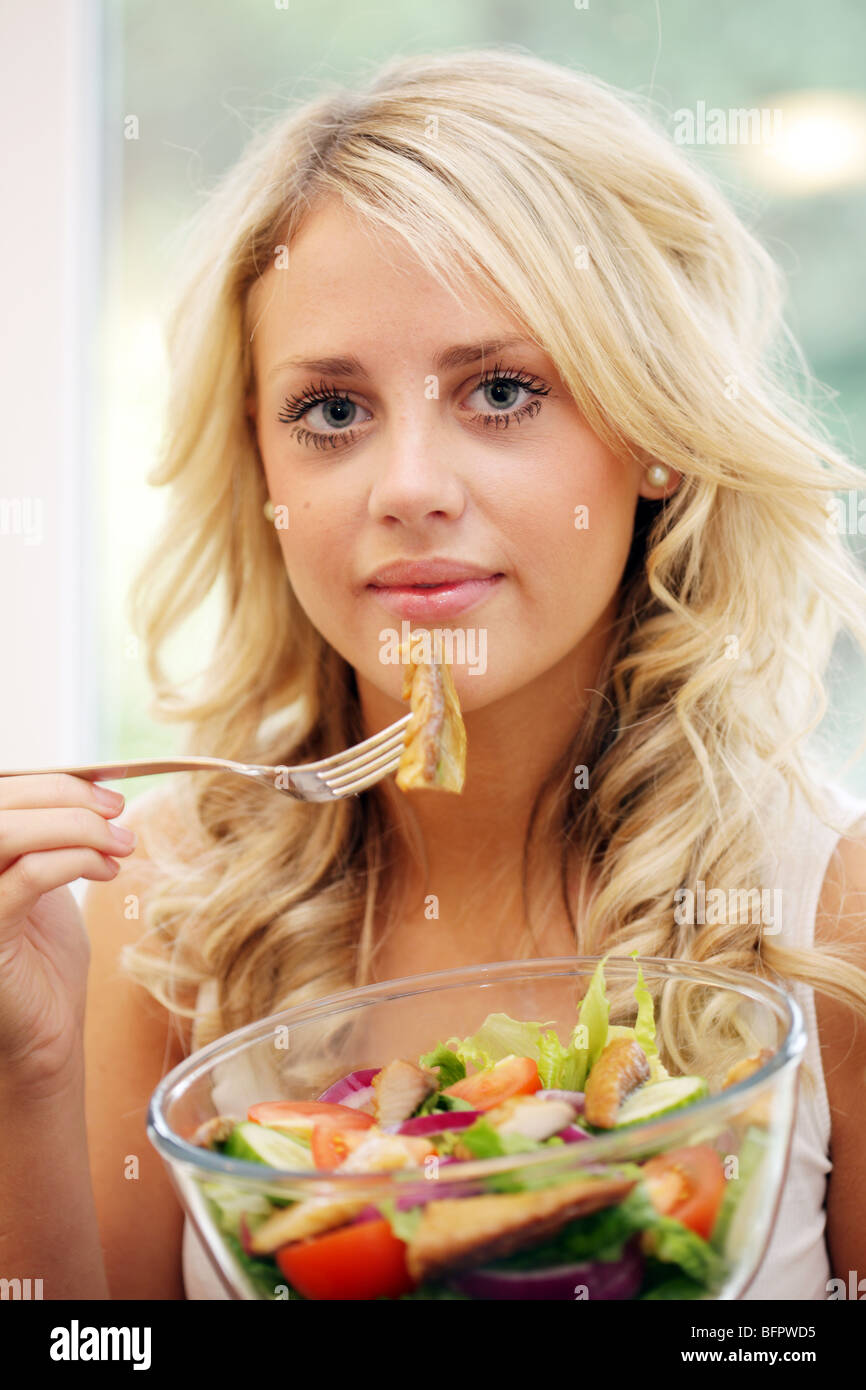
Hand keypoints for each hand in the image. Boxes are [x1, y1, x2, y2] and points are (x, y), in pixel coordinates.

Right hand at [0, 773, 137, 1097]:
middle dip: (68, 798)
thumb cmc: (42, 957)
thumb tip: (85, 785)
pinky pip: (28, 874)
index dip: (51, 783)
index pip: (0, 791)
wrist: (44, 1032)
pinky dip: (76, 859)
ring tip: (120, 844)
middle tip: (118, 814)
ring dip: (75, 826)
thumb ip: (47, 832)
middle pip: (0, 801)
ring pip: (6, 830)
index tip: (107, 793)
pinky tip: (107, 871)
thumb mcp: (41, 877)